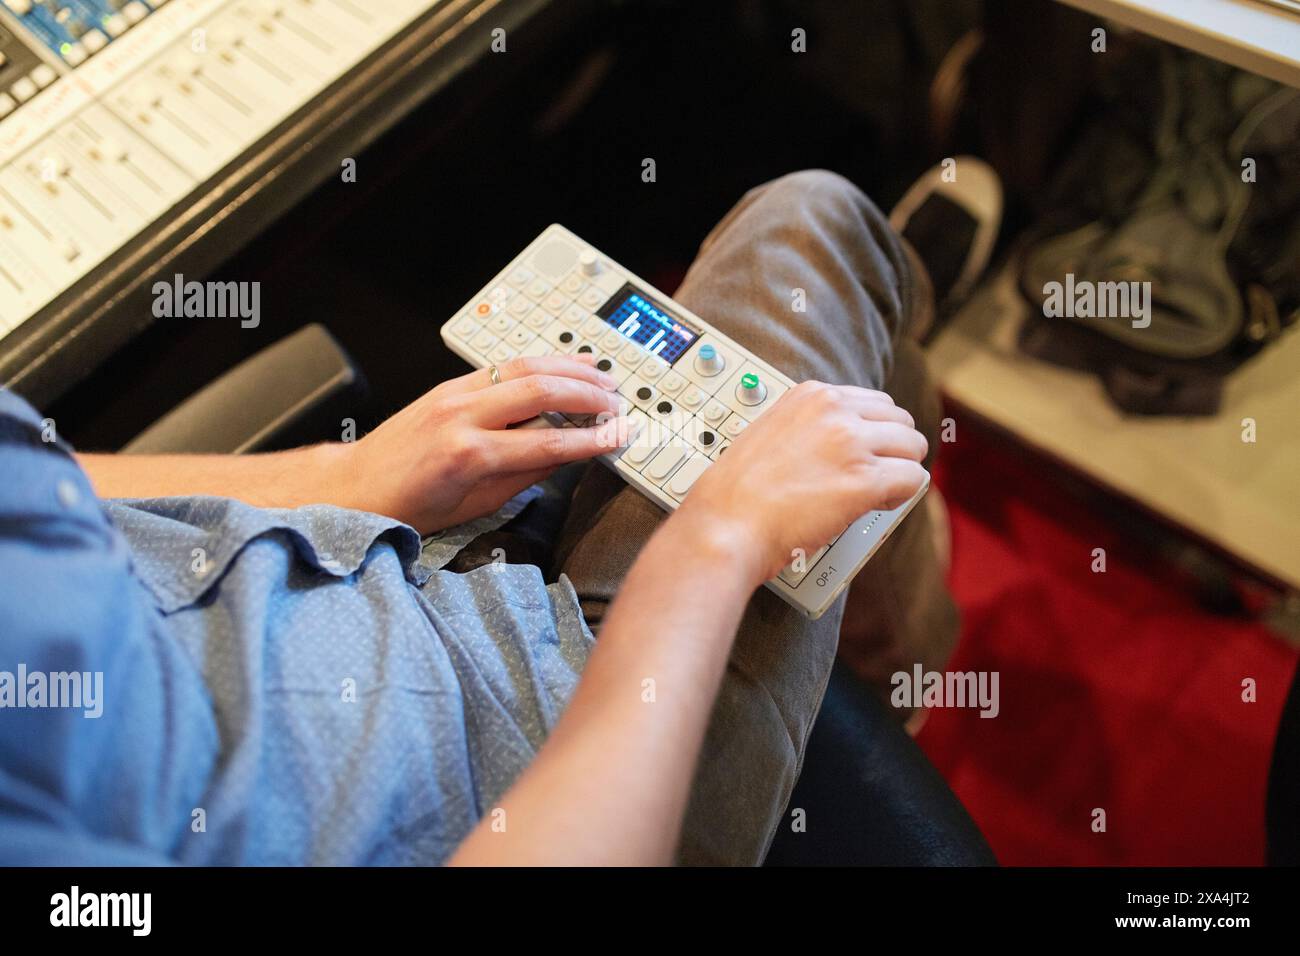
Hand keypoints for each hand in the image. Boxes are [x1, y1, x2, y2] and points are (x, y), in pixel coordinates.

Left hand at [340, 355, 632, 532]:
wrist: (356, 486)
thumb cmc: (407, 506)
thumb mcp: (474, 506)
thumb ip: (524, 476)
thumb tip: (565, 455)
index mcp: (468, 455)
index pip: (546, 443)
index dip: (588, 440)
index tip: (615, 437)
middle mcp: (461, 416)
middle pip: (540, 391)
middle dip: (586, 394)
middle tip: (615, 403)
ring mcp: (453, 394)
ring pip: (523, 367)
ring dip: (568, 368)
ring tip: (601, 374)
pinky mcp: (449, 385)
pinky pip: (503, 365)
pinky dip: (539, 363)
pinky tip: (561, 366)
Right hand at [674, 381, 928, 585]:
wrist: (727, 524)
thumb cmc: (737, 494)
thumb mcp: (769, 433)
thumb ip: (806, 428)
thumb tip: (835, 446)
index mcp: (811, 396)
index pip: (872, 402)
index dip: (872, 433)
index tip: (862, 454)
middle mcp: (834, 411)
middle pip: (899, 421)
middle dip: (892, 450)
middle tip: (875, 476)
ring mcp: (851, 443)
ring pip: (913, 447)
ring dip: (900, 471)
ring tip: (876, 493)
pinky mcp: (864, 480)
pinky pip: (913, 479)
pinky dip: (902, 496)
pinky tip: (876, 506)